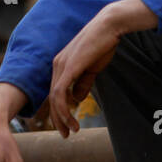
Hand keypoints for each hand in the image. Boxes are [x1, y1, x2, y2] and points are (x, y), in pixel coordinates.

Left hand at [48, 13, 119, 138]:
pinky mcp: (68, 68)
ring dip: (62, 118)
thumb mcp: (92, 68)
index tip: (66, 125)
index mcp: (62, 64)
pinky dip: (64, 110)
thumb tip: (77, 98)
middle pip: (52, 98)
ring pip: (55, 99)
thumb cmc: (103, 44)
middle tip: (66, 135)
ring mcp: (61, 66)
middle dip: (58, 119)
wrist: (108, 27)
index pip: (56, 92)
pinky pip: (60, 94)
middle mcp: (57, 65)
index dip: (59, 110)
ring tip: (72, 131)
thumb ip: (83, 83)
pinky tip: (71, 120)